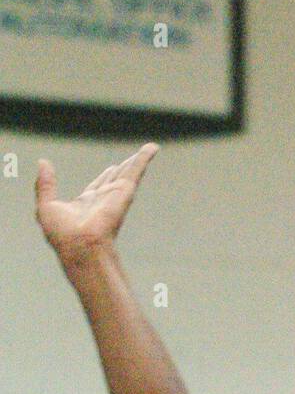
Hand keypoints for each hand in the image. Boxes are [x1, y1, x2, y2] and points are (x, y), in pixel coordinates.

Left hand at [35, 143, 157, 267]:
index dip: (105, 177)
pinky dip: (145, 158)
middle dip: (124, 169)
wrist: (80, 245)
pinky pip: (136, 170)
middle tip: (132, 160)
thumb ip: (45, 184)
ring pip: (129, 172)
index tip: (111, 169)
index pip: (98, 186)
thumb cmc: (62, 235)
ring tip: (149, 149)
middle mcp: (104, 200)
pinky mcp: (125, 192)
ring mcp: (116, 195)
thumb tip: (43, 162)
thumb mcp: (46, 206)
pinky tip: (153, 147)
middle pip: (116, 179)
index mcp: (87, 204)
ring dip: (139, 160)